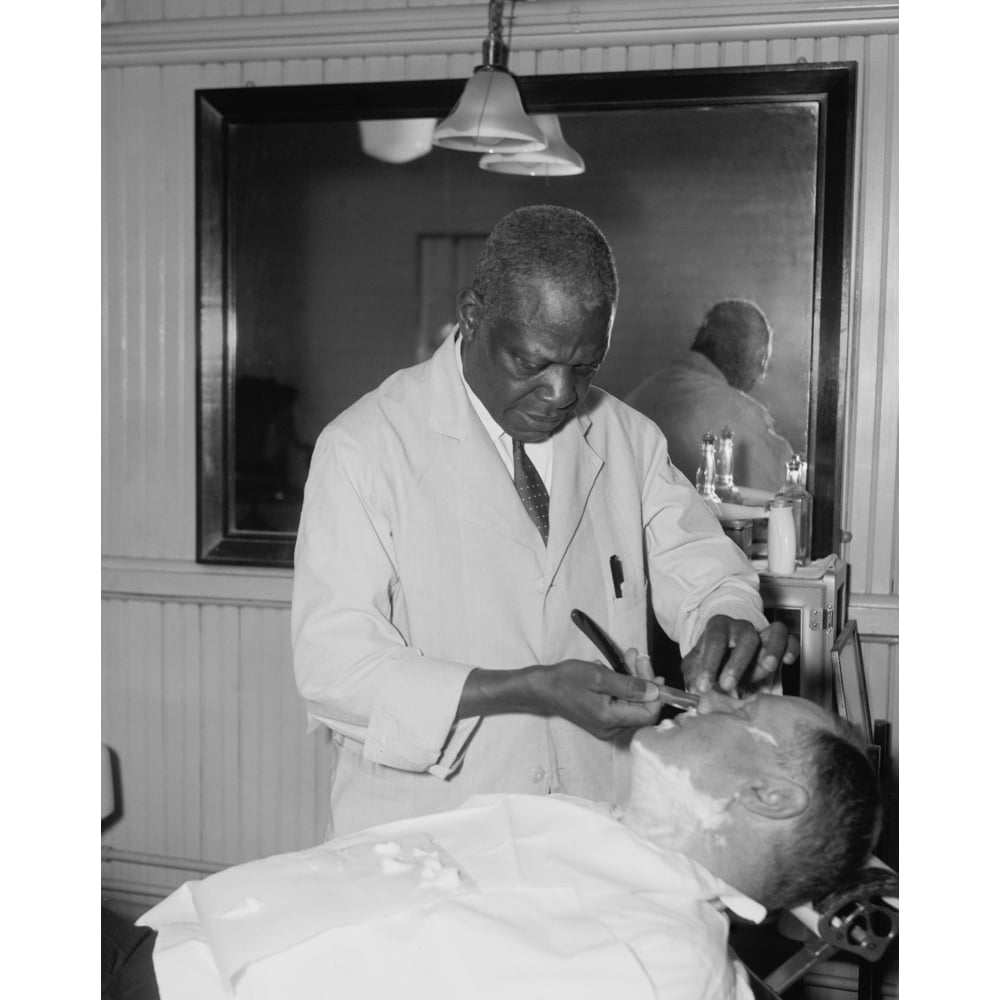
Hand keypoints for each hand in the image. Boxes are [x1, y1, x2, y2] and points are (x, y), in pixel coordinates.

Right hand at [530, 659, 661, 739]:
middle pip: (641, 708)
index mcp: (610, 719)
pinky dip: (623, 687)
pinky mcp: (602, 720)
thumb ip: (629, 686)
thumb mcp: (599, 676)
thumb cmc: (566, 680)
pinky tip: (615, 671)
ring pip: (632, 704)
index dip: (655, 694)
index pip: (648, 713)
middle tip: (637, 656)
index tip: (653, 671)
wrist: (542, 688)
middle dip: (643, 680)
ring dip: (633, 680)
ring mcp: (606, 726)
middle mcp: (611, 728)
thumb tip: (655, 692)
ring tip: (628, 657)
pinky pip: (621, 705)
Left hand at [680, 616, 799, 695]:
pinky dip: (791, 649)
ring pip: (774, 632)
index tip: (703, 686)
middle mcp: (742, 627)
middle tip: (727, 685)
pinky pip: (790, 640)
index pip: (714, 641)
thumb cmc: (710, 659)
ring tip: (768, 667)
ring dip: (772, 650)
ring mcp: (763, 633)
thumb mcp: (695, 665)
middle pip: (746, 637)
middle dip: (737, 663)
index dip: (709, 664)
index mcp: (719, 627)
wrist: (724, 652)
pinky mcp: (779, 642)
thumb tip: (693, 692)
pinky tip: (787, 661)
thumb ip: (693, 676)